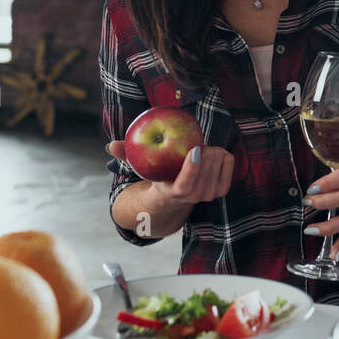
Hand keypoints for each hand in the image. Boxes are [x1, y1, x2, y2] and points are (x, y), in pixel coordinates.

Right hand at [106, 140, 233, 207]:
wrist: (178, 194)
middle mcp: (196, 197)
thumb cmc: (157, 175)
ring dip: (212, 150)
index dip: (193, 166)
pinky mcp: (223, 189)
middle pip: (206, 168)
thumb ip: (127, 156)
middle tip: (195, 142)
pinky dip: (223, 154)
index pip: (187, 182)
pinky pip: (228, 163)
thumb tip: (110, 145)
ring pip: (218, 163)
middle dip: (204, 150)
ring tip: (201, 148)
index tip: (196, 148)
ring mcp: (211, 194)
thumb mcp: (142, 167)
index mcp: (176, 192)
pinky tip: (213, 152)